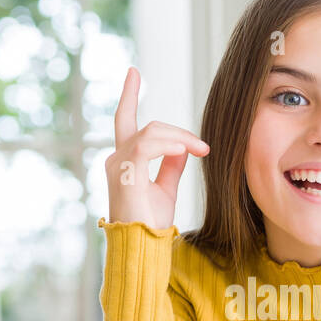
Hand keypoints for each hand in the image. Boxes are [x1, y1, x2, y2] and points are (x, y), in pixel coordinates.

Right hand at [104, 67, 208, 229]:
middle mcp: (116, 159)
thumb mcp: (165, 189)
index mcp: (125, 161)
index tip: (134, 73)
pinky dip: (168, 145)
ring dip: (181, 139)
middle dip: (179, 132)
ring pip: (151, 132)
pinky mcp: (125, 174)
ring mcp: (118, 165)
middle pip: (148, 126)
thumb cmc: (150, 224)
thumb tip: (183, 148)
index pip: (126, 121)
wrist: (141, 248)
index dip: (129, 95)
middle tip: (204, 147)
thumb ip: (171, 165)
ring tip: (200, 151)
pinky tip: (185, 151)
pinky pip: (147, 145)